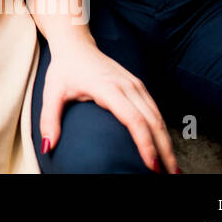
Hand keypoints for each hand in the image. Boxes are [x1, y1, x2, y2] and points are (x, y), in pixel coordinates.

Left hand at [39, 38, 180, 173]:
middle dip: (164, 150)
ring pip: (158, 117)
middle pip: (153, 122)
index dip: (144, 143)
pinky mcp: (139, 86)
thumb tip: (48, 147)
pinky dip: (163, 131)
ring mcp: (136, 85)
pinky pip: (156, 111)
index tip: (151, 165)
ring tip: (172, 168)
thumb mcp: (52, 92)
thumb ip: (50, 119)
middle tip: (171, 175)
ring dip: (167, 143)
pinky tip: (165, 147)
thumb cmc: (64, 69)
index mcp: (108, 88)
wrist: (76, 45)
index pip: (133, 119)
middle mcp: (127, 86)